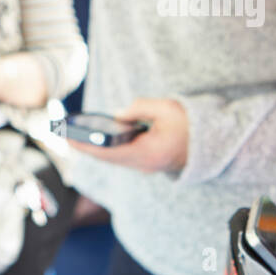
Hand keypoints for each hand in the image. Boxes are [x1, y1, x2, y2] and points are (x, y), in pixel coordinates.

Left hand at [66, 97, 188, 173]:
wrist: (214, 146)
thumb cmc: (192, 125)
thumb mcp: (167, 108)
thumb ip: (139, 108)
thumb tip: (117, 114)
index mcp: (147, 153)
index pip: (108, 151)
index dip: (85, 144)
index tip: (66, 135)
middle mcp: (143, 164)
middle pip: (106, 158)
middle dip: (83, 145)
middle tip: (61, 132)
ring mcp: (145, 166)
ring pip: (112, 159)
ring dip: (93, 148)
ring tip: (72, 134)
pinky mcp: (147, 162)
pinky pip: (121, 157)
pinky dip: (105, 149)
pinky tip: (94, 139)